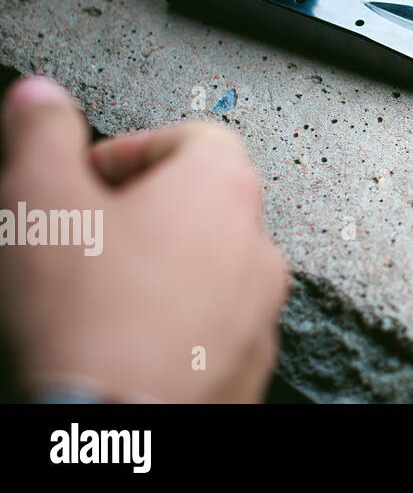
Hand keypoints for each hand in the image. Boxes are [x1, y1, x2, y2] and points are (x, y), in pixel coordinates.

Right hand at [0, 76, 288, 402]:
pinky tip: (122, 341)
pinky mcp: (249, 368)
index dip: (127, 151)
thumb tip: (40, 96)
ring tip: (98, 295)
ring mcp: (261, 312)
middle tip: (84, 236)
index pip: (189, 137)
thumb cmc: (87, 316)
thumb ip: (42, 133)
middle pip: (201, 205)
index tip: (83, 177)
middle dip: (140, 213)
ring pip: (209, 270)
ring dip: (159, 271)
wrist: (111, 428)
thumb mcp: (39, 200)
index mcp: (224, 187)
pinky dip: (174, 327)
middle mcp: (259, 245)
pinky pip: (212, 330)